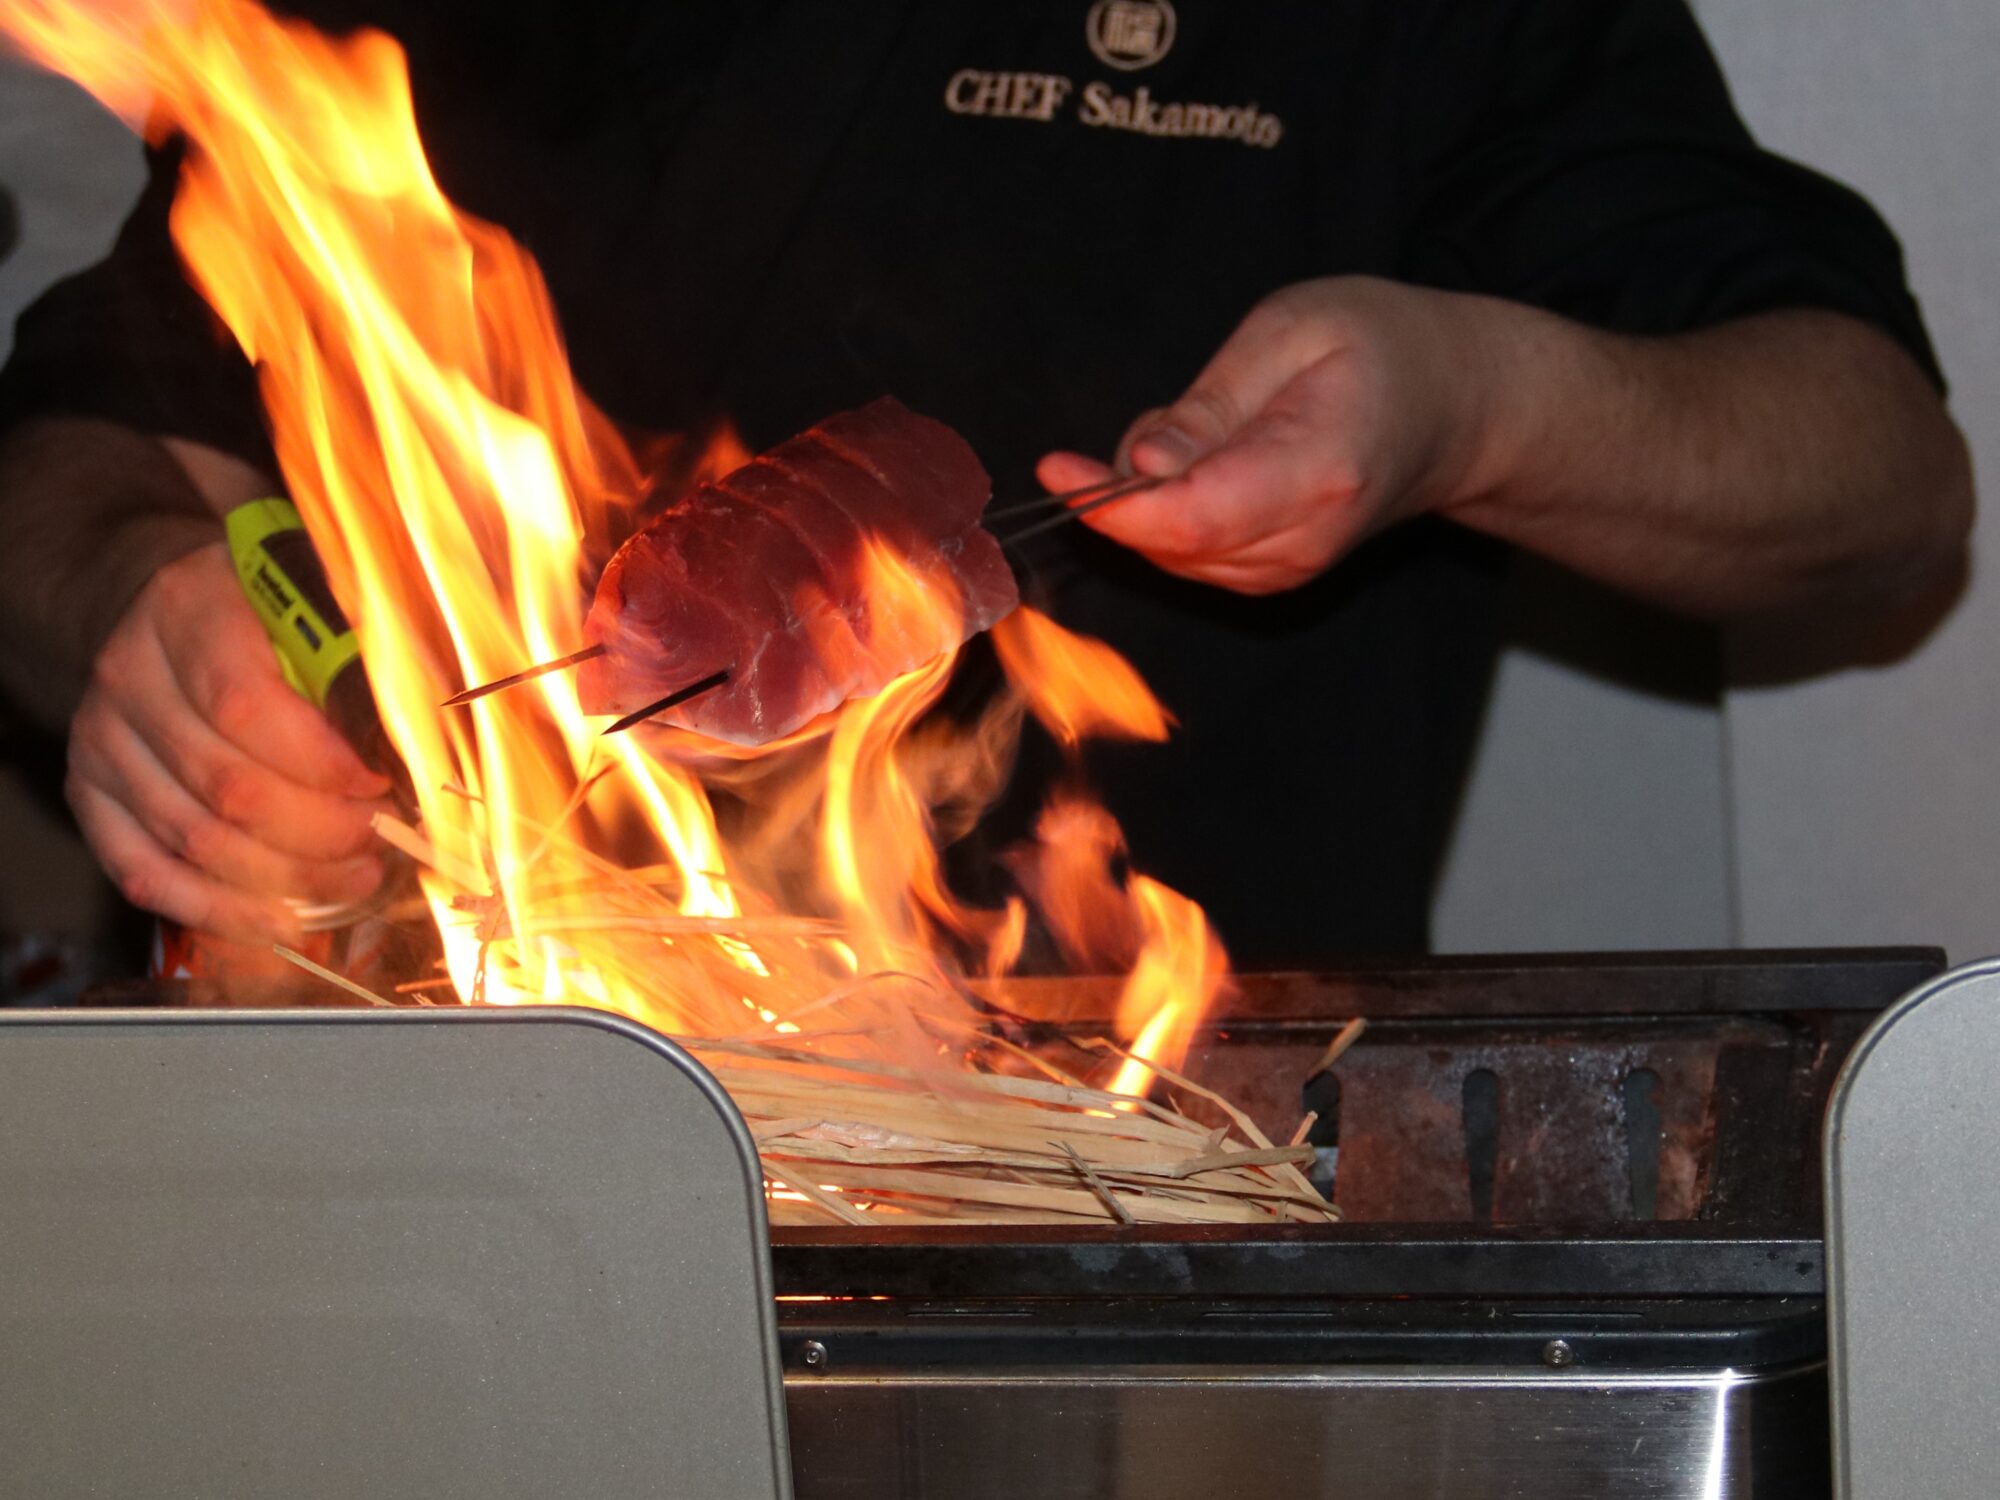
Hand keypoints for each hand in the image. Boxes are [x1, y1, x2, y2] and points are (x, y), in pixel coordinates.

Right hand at [66, 543, 392, 940]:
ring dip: (288, 877)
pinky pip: (147, 875)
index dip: (323, 764)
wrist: (170, 613)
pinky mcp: (89, 795)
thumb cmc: (267, 613)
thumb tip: (438, 723)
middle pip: (228, 786)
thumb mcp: (317, 597)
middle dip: (321, 831)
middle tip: (381, 839)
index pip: (247, 707)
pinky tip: (285, 919)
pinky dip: (222, 911)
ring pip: (195, 840)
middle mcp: (130, 675)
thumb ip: (366, 653)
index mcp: (190, 609)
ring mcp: (103, 740)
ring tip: (356, 876)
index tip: (381, 784)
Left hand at [1039, 276, 1501, 593]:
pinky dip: (1169, 514)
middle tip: (1159, 418)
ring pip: (1171, 555)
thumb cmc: (1379, 348)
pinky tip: (1203, 463)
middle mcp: (1302, 539)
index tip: (1055, 467)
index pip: (1190, 518)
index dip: (1111, 504)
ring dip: (1150, 499)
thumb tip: (1141, 465)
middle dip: (1123, 491)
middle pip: (1170, 544)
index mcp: (1315, 471)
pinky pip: (1188, 557)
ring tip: (1202, 429)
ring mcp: (1290, 567)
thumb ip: (1210, 406)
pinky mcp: (1273, 576)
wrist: (1454, 407)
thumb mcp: (1290, 332)